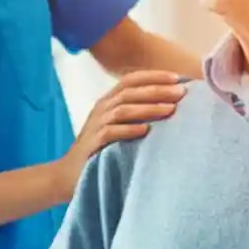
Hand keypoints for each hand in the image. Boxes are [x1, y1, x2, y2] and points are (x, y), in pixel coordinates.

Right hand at [54, 71, 187, 199]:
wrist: (69, 173)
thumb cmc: (101, 149)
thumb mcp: (117, 126)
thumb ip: (136, 114)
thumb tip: (171, 106)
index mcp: (108, 100)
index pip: (131, 80)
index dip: (153, 76)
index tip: (177, 78)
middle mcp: (102, 108)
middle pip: (130, 92)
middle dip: (157, 90)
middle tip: (180, 92)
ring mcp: (96, 124)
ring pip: (123, 109)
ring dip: (149, 108)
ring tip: (171, 109)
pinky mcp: (92, 143)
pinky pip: (111, 132)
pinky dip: (129, 129)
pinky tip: (146, 130)